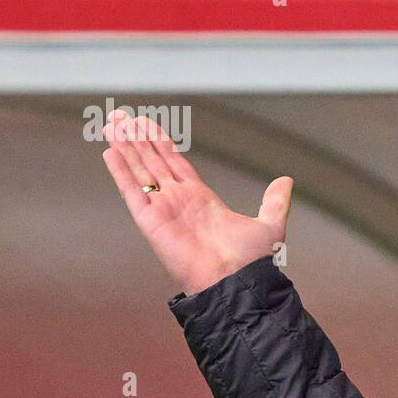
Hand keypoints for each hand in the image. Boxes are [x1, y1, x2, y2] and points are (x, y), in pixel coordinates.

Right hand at [100, 110, 293, 295]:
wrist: (237, 281)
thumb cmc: (251, 261)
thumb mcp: (270, 223)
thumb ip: (275, 201)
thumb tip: (286, 181)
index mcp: (201, 199)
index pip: (175, 163)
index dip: (160, 143)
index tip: (147, 124)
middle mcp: (178, 202)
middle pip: (153, 161)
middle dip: (137, 138)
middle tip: (122, 116)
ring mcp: (163, 210)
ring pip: (140, 170)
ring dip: (126, 146)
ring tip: (112, 123)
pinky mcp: (151, 221)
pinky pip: (133, 191)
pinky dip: (121, 171)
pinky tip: (111, 151)